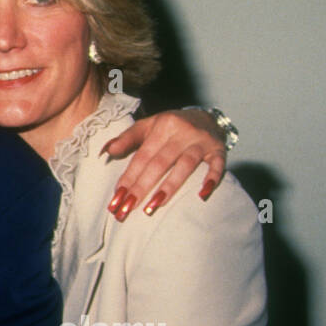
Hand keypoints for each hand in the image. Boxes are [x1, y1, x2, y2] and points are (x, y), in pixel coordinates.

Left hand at [101, 109, 226, 220]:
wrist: (207, 115)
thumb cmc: (171, 126)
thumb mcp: (148, 126)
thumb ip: (127, 139)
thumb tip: (105, 151)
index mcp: (161, 127)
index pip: (141, 157)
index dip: (128, 178)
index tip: (116, 200)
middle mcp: (181, 132)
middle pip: (159, 163)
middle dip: (141, 188)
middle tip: (126, 210)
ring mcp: (201, 141)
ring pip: (185, 165)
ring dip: (169, 187)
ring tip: (153, 207)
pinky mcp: (219, 150)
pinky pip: (217, 165)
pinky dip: (211, 179)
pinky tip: (202, 196)